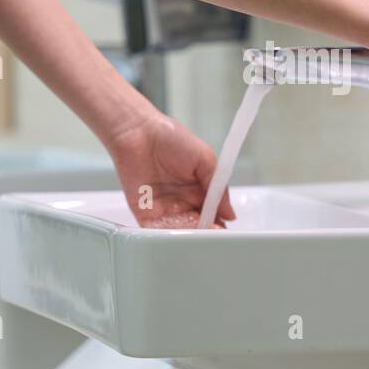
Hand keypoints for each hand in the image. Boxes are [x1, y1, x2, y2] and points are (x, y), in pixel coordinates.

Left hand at [106, 112, 234, 228]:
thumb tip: (230, 214)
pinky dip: (168, 236)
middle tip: (211, 235)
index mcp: (199, 191)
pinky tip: (178, 235)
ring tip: (197, 235)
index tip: (223, 229)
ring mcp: (164, 209)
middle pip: (197, 226)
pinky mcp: (145, 212)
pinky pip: (157, 231)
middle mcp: (183, 202)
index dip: (218, 224)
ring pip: (180, 231)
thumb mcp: (205, 159)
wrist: (138, 132)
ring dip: (189, 235)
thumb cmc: (171, 137)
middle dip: (204, 233)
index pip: (213, 215)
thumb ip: (218, 188)